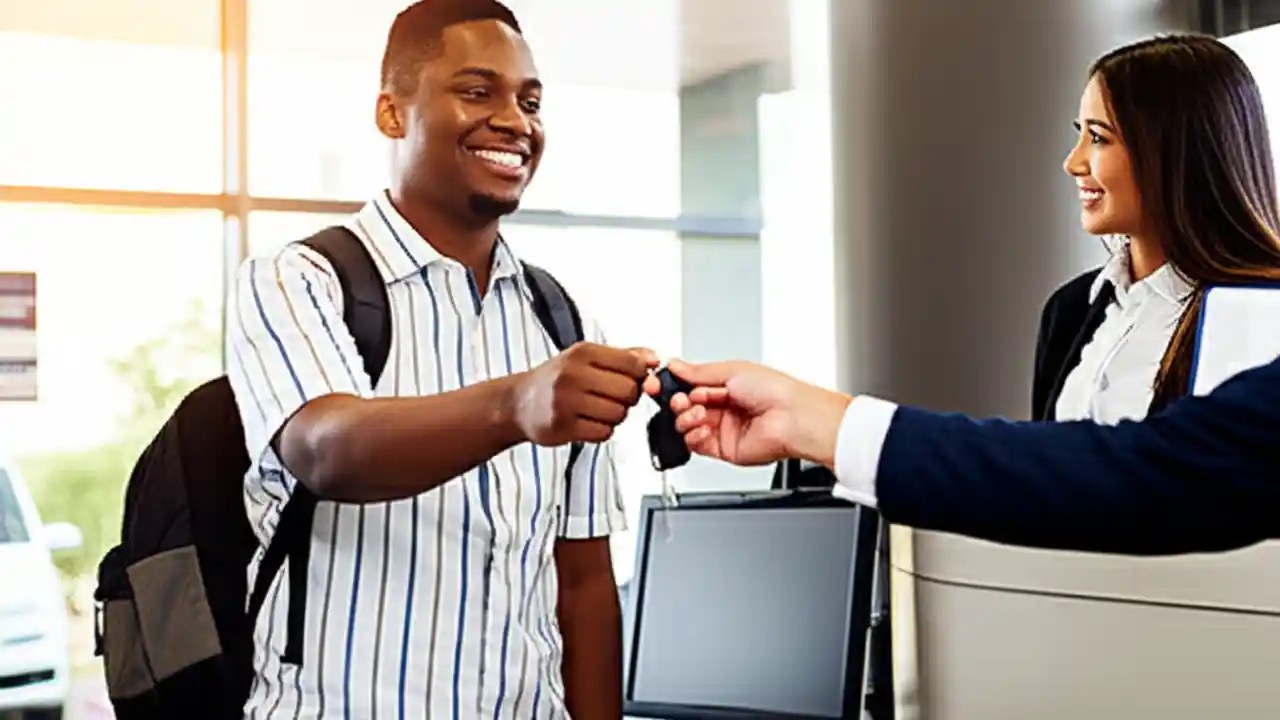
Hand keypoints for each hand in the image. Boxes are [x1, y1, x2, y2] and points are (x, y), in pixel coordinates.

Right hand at [514, 342, 658, 445]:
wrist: (518, 402)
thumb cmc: (557, 378)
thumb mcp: (586, 357)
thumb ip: (623, 356)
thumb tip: (655, 358)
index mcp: (582, 353)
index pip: (632, 363)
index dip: (641, 374)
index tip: (635, 378)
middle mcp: (573, 375)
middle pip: (629, 390)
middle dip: (629, 397)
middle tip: (616, 397)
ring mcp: (566, 402)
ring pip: (618, 414)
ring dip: (616, 415)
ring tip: (601, 409)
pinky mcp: (563, 427)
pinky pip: (604, 432)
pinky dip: (603, 430)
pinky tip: (590, 422)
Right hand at [644, 359, 851, 466]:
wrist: (793, 418)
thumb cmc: (776, 390)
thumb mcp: (732, 370)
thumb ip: (699, 372)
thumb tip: (675, 365)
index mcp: (726, 385)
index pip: (689, 385)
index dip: (672, 385)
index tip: (659, 383)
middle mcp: (722, 407)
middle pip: (684, 406)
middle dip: (677, 401)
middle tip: (681, 398)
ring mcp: (722, 428)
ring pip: (686, 425)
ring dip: (685, 418)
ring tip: (698, 413)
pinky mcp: (723, 449)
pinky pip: (695, 444)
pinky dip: (692, 435)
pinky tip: (701, 427)